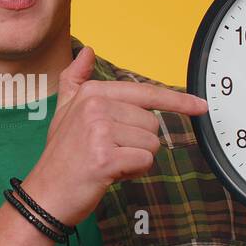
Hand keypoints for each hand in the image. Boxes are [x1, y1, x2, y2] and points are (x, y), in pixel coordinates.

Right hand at [20, 46, 208, 227]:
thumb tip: (86, 51)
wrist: (45, 194)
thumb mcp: (64, 111)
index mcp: (91, 93)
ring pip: (151, 144)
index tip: (200, 105)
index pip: (145, 93)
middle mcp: (95, 107)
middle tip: (109, 151)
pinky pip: (144, 162)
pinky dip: (133, 173)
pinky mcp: (105, 158)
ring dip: (136, 159)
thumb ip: (76, 80)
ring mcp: (99, 131)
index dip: (177, 101)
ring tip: (108, 162)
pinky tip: (110, 174)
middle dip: (138, 143)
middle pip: (152, 123)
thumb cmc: (62, 157)